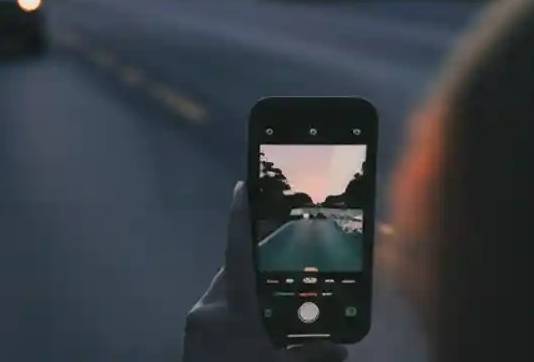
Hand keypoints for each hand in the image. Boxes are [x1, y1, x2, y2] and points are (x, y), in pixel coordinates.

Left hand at [183, 182, 347, 361]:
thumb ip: (310, 357)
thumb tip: (341, 351)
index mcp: (233, 311)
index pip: (237, 253)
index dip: (240, 218)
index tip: (242, 187)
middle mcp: (209, 308)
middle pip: (234, 273)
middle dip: (256, 269)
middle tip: (280, 265)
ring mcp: (196, 321)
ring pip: (224, 292)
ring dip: (245, 294)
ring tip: (271, 305)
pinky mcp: (191, 334)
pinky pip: (216, 310)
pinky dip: (234, 311)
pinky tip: (252, 328)